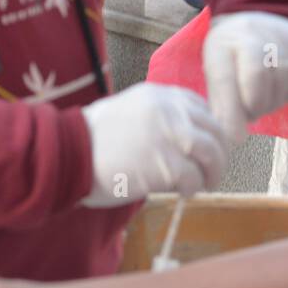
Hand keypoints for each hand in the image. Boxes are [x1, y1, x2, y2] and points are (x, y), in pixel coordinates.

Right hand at [80, 82, 228, 207]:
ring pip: (211, 152)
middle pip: (214, 129)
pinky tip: (184, 193)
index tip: (210, 147)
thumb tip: (189, 138)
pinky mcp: (164, 163)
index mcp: (160, 94)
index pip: (203, 108)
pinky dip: (193, 187)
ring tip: (204, 184)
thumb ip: (160, 117)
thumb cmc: (95, 139)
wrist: (67, 155)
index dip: (211, 130)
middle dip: (220, 153)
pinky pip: (193, 176)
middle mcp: (169, 109)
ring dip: (213, 171)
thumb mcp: (131, 112)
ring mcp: (168, 135)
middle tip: (215, 171)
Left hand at [203, 12, 287, 145]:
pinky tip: (274, 89)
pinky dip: (284, 98)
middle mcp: (262, 36)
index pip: (231, 81)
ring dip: (269, 105)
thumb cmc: (233, 48)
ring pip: (281, 93)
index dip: (232, 113)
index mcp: (232, 40)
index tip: (234, 138)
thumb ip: (222, 101)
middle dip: (252, 109)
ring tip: (258, 97)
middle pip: (260, 91)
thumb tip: (233, 138)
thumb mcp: (217, 67)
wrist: (263, 15)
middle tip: (246, 109)